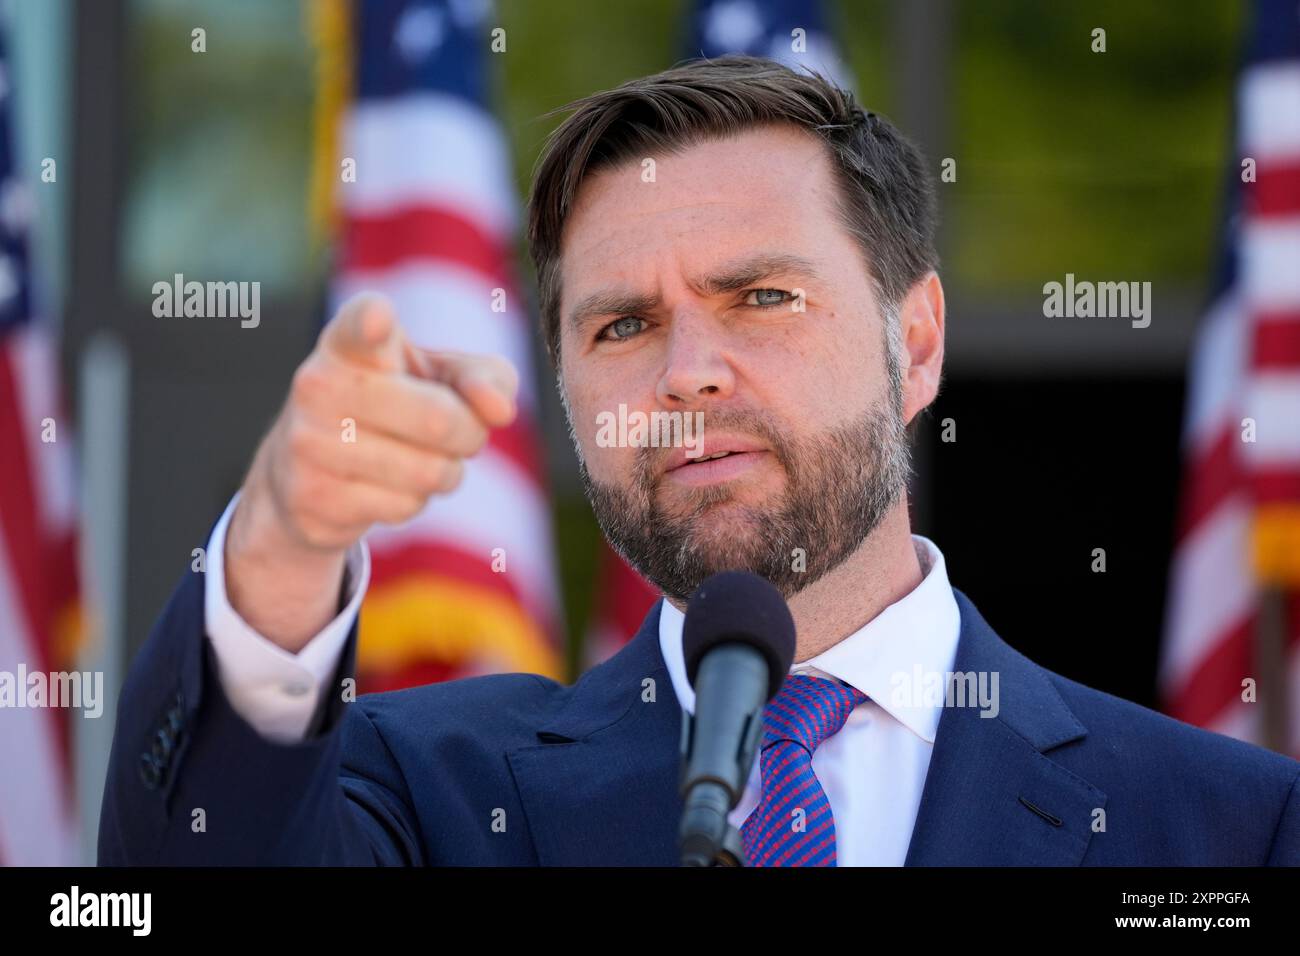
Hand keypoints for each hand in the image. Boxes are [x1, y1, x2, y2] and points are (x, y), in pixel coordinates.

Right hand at [225, 293, 517, 651]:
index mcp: (349, 341)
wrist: (305, 470)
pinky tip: (384, 485)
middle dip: (470, 435)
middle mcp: (320, 383)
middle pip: (439, 419)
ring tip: (418, 457)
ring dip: (445, 473)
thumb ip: (486, 378)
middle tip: (458, 432)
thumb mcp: (444, 377)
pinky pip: (404, 507)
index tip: (380, 321)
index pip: (360, 323)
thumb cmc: (398, 405)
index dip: (374, 321)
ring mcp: (309, 442)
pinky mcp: (312, 496)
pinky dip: (413, 502)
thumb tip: (500, 409)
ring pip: (429, 471)